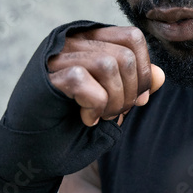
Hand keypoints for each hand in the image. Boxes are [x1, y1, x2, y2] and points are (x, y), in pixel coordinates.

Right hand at [0, 23, 165, 192]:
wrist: (32, 154)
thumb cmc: (71, 129)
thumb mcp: (114, 106)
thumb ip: (135, 88)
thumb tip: (159, 75)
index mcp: (90, 41)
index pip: (133, 37)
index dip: (144, 71)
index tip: (139, 101)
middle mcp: (72, 40)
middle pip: (125, 55)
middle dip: (130, 93)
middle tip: (115, 114)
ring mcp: (56, 55)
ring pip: (108, 64)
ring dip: (113, 100)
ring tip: (99, 116)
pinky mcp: (45, 75)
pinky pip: (83, 79)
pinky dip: (93, 103)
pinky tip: (84, 117)